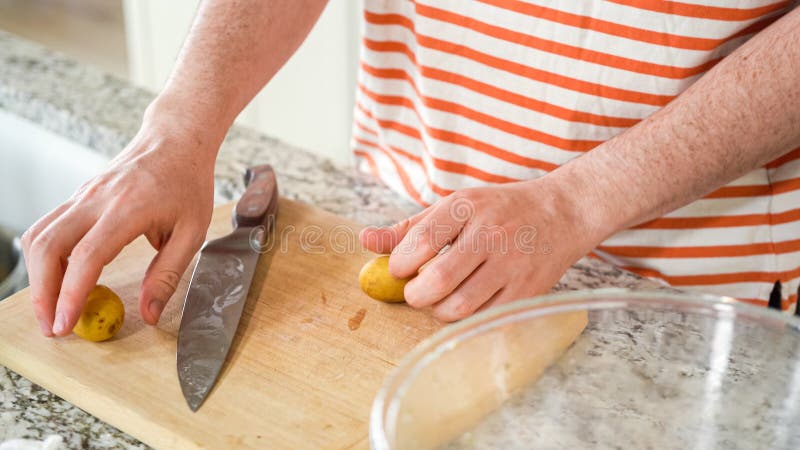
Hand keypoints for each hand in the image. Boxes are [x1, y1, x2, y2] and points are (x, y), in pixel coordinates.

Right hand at [21, 103, 218, 336]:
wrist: (175, 140)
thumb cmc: (187, 184)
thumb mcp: (192, 232)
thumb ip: (168, 275)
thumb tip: (148, 314)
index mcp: (128, 208)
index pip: (88, 255)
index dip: (71, 293)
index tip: (66, 323)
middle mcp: (96, 199)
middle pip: (47, 246)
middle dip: (41, 292)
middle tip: (51, 326)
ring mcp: (81, 195)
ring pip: (38, 236)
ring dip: (36, 276)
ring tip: (51, 310)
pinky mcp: (77, 197)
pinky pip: (47, 228)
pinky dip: (44, 258)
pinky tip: (59, 280)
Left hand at [359, 179, 600, 321]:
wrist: (561, 213)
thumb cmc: (497, 211)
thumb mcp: (453, 207)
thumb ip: (408, 228)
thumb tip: (364, 241)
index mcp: (467, 207)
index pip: (421, 242)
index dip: (400, 264)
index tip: (399, 270)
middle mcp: (490, 234)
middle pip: (437, 280)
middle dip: (415, 295)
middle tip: (415, 292)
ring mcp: (511, 264)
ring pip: (459, 306)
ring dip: (438, 311)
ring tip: (440, 299)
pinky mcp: (527, 291)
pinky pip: (484, 318)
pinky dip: (466, 319)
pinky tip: (466, 304)